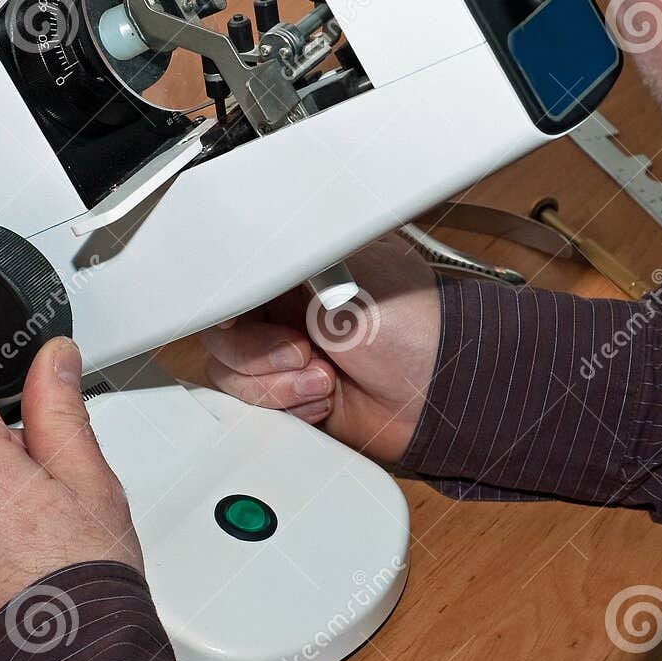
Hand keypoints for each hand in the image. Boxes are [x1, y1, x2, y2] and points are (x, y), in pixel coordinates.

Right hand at [202, 233, 439, 462]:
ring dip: (278, 384)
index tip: (238, 319)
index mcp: (296, 270)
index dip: (229, 305)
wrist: (438, 393)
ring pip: (232, 376)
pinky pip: (254, 409)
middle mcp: (286, 313)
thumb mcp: (342, 269)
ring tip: (327, 378)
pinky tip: (324, 398)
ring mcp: (285, 360)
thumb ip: (283, 256)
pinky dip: (288, 407)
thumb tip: (236, 251)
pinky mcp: (291, 399)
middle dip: (259, 353)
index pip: (233, 282)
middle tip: (306, 350)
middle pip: (222, 335)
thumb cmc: (408, 325)